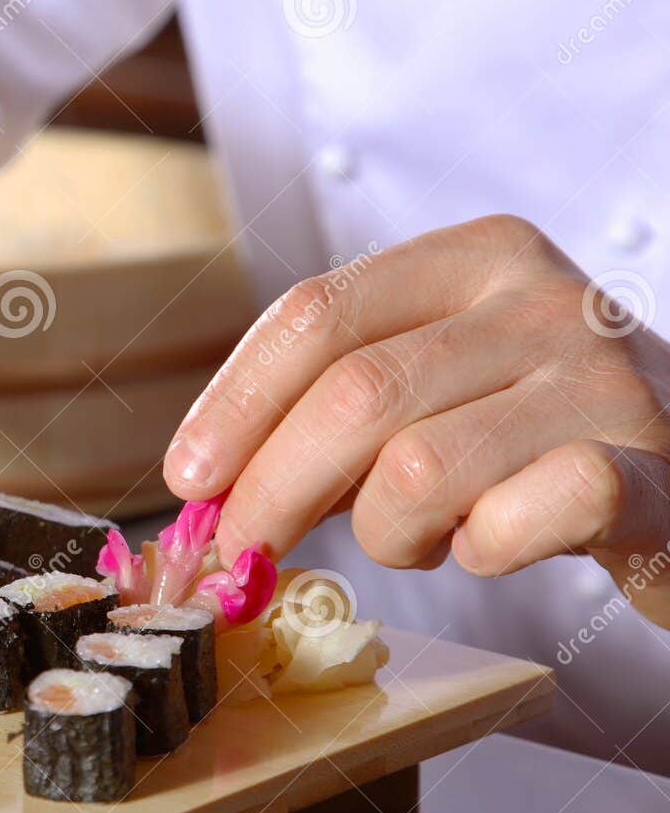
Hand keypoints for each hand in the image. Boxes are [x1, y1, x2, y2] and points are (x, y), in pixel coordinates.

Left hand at [165, 214, 669, 626]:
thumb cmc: (532, 434)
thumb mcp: (436, 385)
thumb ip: (332, 408)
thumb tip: (209, 483)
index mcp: (474, 256)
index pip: (315, 314)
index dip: (233, 402)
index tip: (188, 477)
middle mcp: (544, 299)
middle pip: (353, 394)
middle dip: (272, 488)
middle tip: (241, 552)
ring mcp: (604, 380)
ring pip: (417, 470)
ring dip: (385, 534)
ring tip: (417, 537)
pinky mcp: (649, 470)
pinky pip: (517, 522)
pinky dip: (479, 555)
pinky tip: (492, 546)